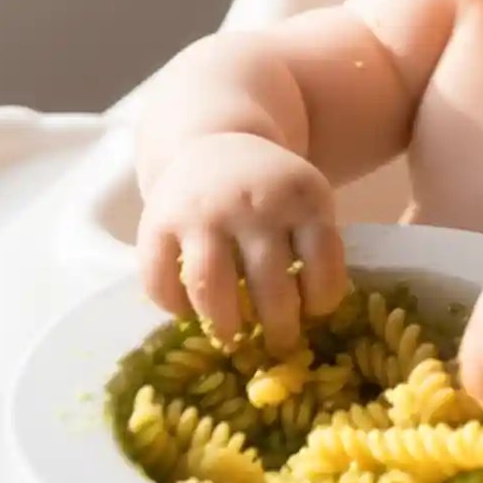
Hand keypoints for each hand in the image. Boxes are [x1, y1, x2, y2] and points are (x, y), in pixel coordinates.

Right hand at [136, 132, 346, 355]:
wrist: (214, 140)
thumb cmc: (269, 189)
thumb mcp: (305, 200)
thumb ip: (313, 245)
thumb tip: (309, 319)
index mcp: (301, 197)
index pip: (324, 262)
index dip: (322, 298)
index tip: (314, 311)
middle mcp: (253, 203)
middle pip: (271, 287)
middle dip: (279, 328)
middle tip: (279, 343)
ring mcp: (203, 212)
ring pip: (211, 290)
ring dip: (226, 326)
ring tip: (233, 337)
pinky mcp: (158, 221)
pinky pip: (160, 281)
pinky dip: (174, 307)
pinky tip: (188, 311)